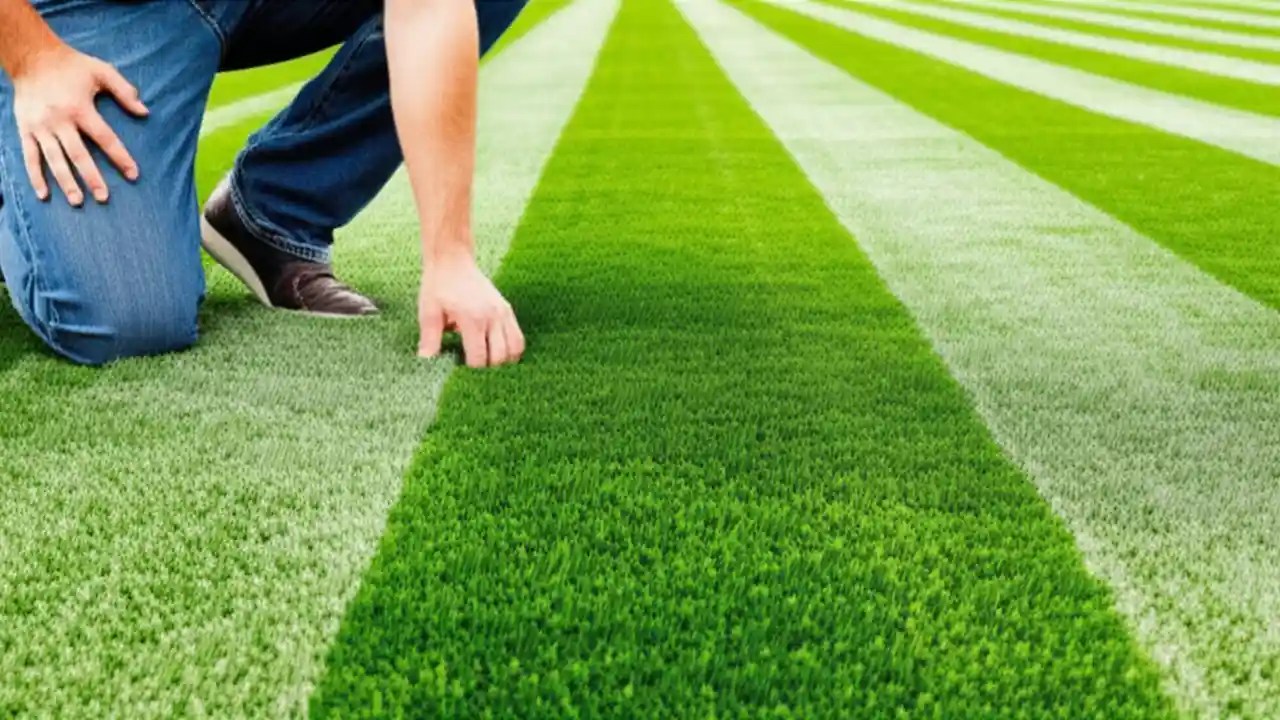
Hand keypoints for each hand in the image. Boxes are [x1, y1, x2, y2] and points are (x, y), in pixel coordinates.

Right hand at [11, 43, 147, 205]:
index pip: (105, 138)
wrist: (31, 56)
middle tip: (104, 198)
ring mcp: (40, 127)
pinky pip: (30, 156)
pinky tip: (44, 195)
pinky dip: (36, 176)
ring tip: (78, 201)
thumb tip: (145, 112)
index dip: (120, 157)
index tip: (134, 175)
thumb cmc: (72, 65)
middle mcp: (59, 120)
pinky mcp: (25, 129)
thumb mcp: (101, 71)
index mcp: (80, 108)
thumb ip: (124, 91)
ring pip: (54, 160)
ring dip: (66, 182)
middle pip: (78, 155)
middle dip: (92, 177)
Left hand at [418, 250, 524, 367]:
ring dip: (503, 362)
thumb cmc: (438, 286)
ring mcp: (503, 313)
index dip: (470, 373)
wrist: (452, 260)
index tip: (459, 376)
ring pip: (515, 349)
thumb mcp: (429, 313)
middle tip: (473, 375)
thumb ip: (429, 340)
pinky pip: (518, 337)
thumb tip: (425, 363)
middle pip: (500, 358)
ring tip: (487, 366)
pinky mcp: (507, 309)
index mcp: (472, 319)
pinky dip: (512, 350)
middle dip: (488, 371)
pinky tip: (498, 354)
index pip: (479, 359)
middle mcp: (492, 317)